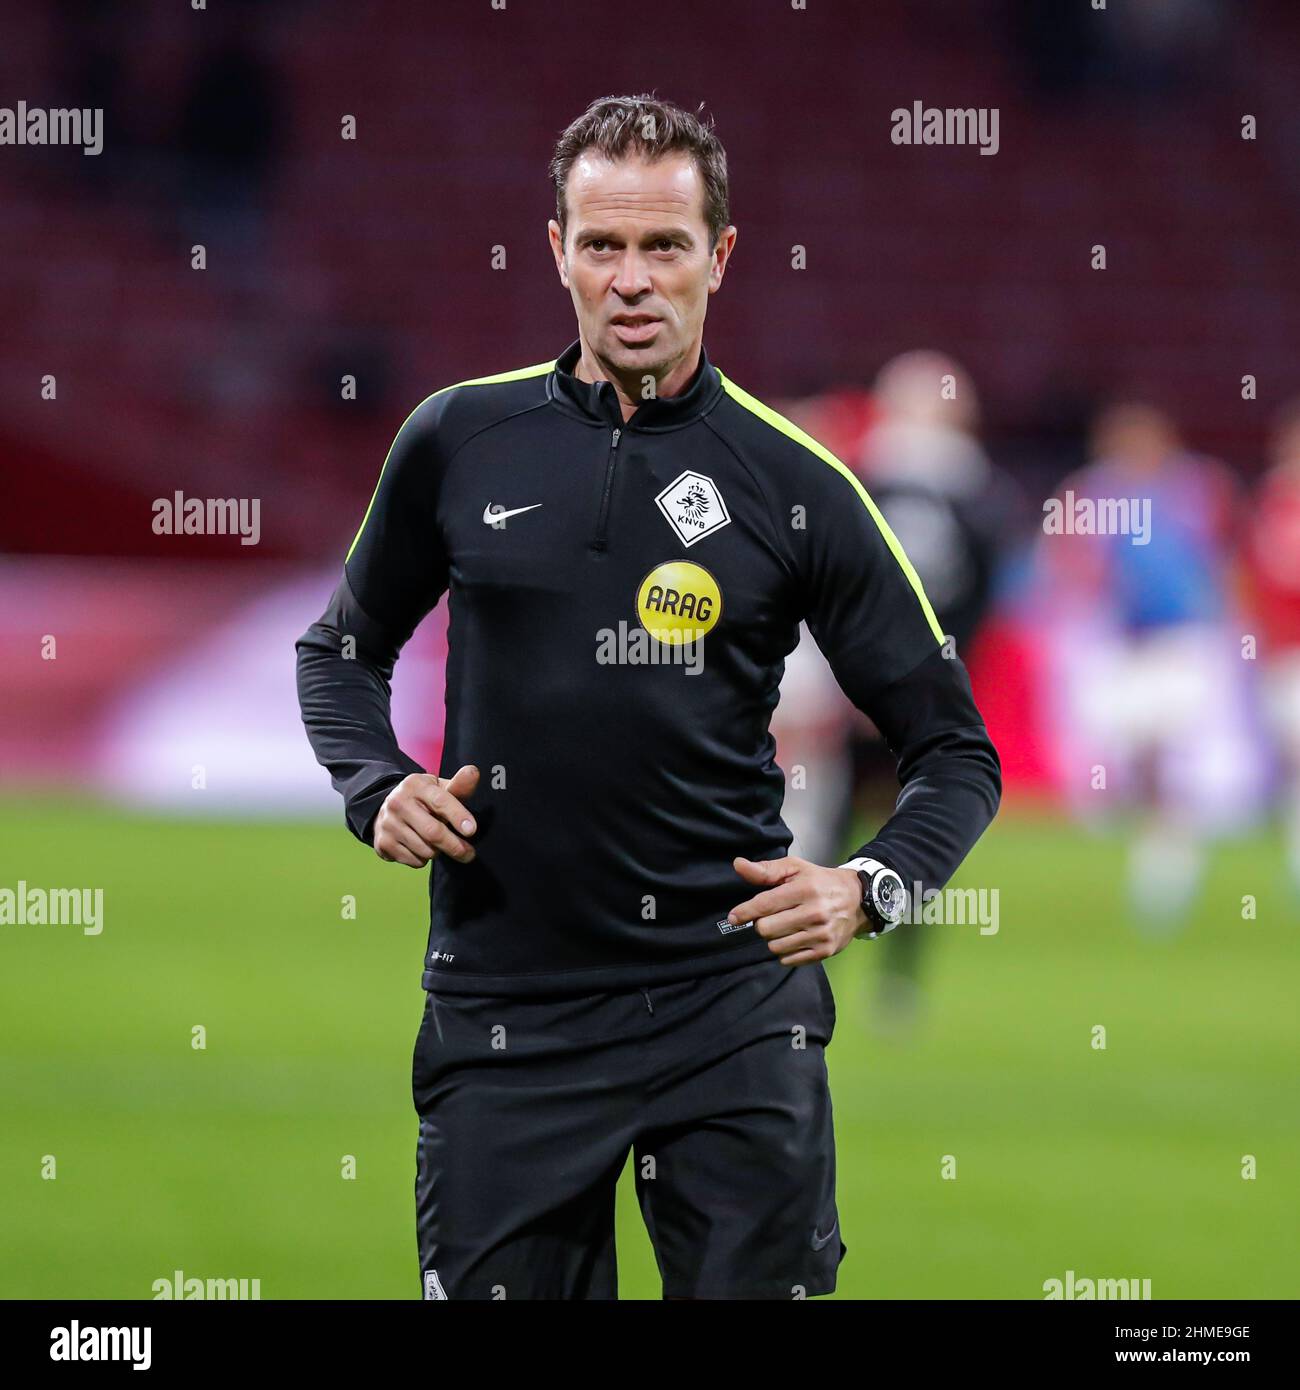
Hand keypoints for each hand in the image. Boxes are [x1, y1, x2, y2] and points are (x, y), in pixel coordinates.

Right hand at [373, 765, 479, 866]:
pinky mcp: (383, 843)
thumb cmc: (424, 799)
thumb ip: (459, 786)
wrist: (389, 810)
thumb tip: (473, 772)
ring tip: (439, 843)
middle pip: (433, 831)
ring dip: (439, 852)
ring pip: (425, 850)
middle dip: (455, 846)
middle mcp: (398, 802)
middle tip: (469, 854)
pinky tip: (422, 847)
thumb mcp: (439, 788)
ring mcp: (388, 824)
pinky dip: (424, 859)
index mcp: (415, 785)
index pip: (440, 801)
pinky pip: (414, 861)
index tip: (471, 830)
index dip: (458, 816)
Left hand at [727, 855, 865, 965]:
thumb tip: (738, 865)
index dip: (744, 912)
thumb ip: (766, 869)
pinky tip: (792, 938)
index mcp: (805, 890)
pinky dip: (784, 951)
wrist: (857, 900)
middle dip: (762, 923)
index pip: (764, 905)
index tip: (734, 917)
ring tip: (783, 926)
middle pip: (766, 929)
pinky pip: (789, 960)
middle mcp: (814, 913)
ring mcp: (821, 934)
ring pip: (775, 946)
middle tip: (771, 916)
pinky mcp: (825, 951)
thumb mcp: (795, 868)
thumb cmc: (820, 882)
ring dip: (773, 938)